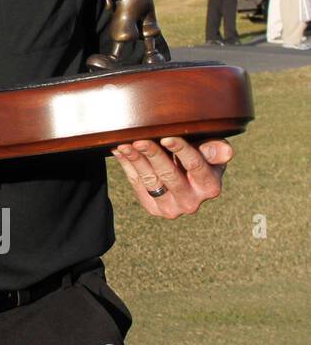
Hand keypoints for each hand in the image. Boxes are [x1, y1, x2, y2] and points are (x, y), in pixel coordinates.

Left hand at [110, 137, 230, 218]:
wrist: (184, 176)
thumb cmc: (200, 156)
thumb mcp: (211, 151)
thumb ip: (216, 150)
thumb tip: (225, 151)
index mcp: (210, 187)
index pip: (195, 166)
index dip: (181, 151)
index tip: (166, 137)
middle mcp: (192, 202)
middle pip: (169, 175)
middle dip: (153, 155)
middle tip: (139, 140)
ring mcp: (171, 207)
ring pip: (150, 181)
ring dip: (135, 160)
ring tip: (124, 144)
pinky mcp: (153, 207)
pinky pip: (137, 185)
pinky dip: (127, 166)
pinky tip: (120, 151)